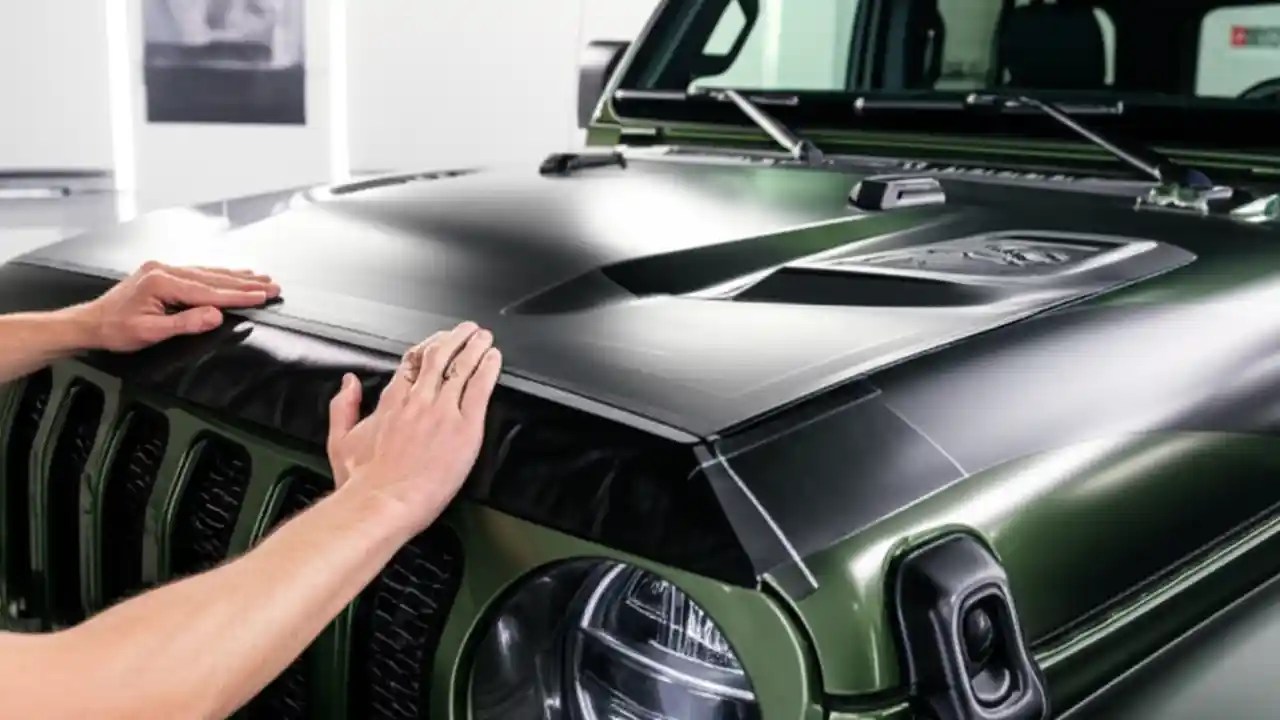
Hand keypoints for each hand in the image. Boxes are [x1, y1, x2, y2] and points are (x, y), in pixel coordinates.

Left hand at [77, 261, 279, 352]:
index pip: (208, 290)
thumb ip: (185, 322)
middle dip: (245, 283)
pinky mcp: (163, 274)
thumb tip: (215, 315)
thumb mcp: (150, 332)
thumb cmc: (116, 330)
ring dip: (236, 276)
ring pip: (208, 272)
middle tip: (273, 285)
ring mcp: (163, 269)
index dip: (238, 295)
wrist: (89, 323)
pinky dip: (219, 275)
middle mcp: (164, 270)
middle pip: (213, 277)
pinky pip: (198, 273)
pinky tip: (233, 274)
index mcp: (161, 281)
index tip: (263, 296)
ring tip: (261, 278)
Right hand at [327, 322, 501, 532]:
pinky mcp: (464, 428)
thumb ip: (342, 406)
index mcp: (392, 402)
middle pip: (439, 358)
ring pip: (461, 367)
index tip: (437, 342)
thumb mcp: (340, 439)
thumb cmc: (362, 482)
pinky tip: (494, 359)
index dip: (427, 348)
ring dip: (475, 348)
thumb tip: (348, 383)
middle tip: (467, 330)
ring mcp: (443, 412)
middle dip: (455, 339)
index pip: (412, 364)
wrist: (382, 503)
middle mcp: (418, 400)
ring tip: (484, 337)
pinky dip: (488, 370)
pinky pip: (480, 389)